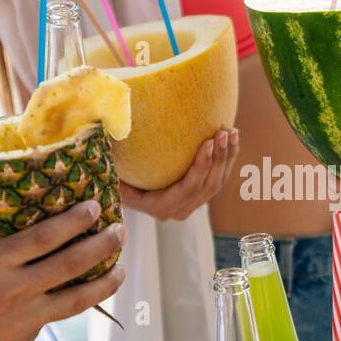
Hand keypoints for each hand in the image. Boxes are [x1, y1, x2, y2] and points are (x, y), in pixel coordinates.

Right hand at [0, 200, 126, 340]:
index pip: (46, 236)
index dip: (75, 219)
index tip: (94, 206)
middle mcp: (12, 292)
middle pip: (73, 264)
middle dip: (103, 245)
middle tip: (119, 230)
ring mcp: (21, 321)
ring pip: (77, 300)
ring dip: (104, 281)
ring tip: (120, 269)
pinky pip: (51, 318)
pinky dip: (68, 304)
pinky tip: (79, 294)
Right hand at [120, 128, 239, 220]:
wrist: (122, 192)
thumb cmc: (114, 177)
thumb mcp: (112, 170)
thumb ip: (113, 156)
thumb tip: (108, 130)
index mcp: (159, 206)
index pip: (187, 187)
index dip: (200, 166)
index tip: (207, 142)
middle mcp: (177, 211)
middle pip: (207, 186)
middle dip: (219, 158)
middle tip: (223, 132)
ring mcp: (190, 206)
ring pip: (217, 183)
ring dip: (227, 157)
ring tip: (232, 132)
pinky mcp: (198, 197)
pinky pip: (218, 179)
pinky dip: (227, 159)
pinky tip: (232, 139)